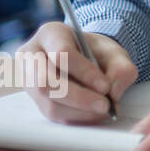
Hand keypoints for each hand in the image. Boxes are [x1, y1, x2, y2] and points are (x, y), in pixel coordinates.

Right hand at [18, 22, 137, 122]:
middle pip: (47, 82)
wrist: (85, 58)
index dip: (84, 72)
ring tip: (102, 109)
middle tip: (105, 105)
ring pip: (48, 102)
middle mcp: (32, 55)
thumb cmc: (97, 53)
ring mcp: (28, 79)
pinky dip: (76, 116)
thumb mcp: (115, 52)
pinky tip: (92, 113)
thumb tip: (113, 92)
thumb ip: (121, 68)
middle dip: (79, 97)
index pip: (62, 54)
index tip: (105, 86)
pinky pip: (51, 113)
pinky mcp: (34, 99)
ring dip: (79, 110)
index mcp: (50, 33)